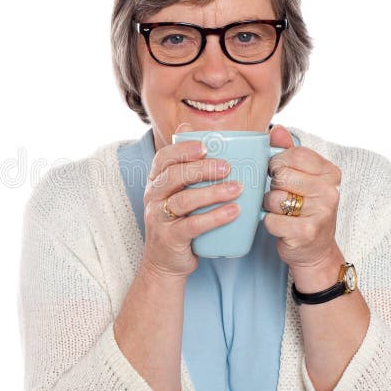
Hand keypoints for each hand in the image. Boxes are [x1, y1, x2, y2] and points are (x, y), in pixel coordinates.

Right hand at [141, 123, 242, 278]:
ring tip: (236, 188)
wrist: (166, 263)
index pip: (163, 158)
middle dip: (202, 168)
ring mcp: (159, 218)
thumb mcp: (179, 193)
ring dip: (212, 192)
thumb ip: (186, 165)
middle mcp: (154, 197)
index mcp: (157, 181)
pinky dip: (214, 217)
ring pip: (184, 200)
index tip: (206, 146)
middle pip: (174, 175)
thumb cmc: (179, 222)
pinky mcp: (170, 239)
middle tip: (227, 167)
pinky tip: (233, 212)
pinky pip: (192, 225)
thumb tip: (191, 127)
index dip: (183, 149)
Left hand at [262, 125, 342, 269]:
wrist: (315, 251)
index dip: (278, 164)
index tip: (283, 176)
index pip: (292, 154)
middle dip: (274, 187)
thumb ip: (289, 152)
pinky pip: (270, 220)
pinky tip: (283, 228)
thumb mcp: (303, 178)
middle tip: (285, 198)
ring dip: (270, 207)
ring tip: (284, 213)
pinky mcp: (305, 232)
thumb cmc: (305, 210)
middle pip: (280, 176)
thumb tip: (276, 129)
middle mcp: (330, 191)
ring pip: (273, 198)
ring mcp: (320, 212)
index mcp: (331, 173)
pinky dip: (270, 225)